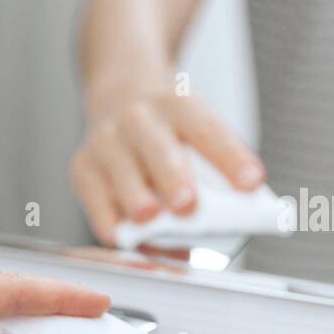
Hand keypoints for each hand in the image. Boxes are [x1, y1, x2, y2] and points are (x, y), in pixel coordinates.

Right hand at [69, 83, 266, 246]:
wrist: (120, 98)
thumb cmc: (168, 131)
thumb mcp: (194, 130)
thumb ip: (209, 171)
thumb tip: (216, 224)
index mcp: (179, 106)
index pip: (209, 130)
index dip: (231, 158)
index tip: (251, 183)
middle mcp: (139, 119)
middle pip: (158, 149)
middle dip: (172, 177)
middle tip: (186, 204)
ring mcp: (106, 142)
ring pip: (120, 173)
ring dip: (135, 198)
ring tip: (148, 217)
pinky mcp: (82, 168)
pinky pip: (94, 200)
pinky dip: (108, 219)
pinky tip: (121, 235)